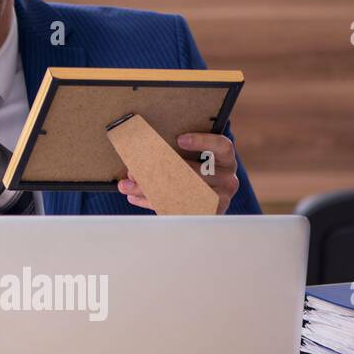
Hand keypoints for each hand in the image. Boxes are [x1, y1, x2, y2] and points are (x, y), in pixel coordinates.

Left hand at [117, 132, 239, 214]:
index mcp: (225, 158)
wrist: (208, 193)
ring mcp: (219, 199)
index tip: (179, 139)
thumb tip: (137, 147)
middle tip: (134, 169)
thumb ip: (172, 149)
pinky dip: (152, 202)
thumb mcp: (192, 155)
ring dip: (149, 189)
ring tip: (126, 185)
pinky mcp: (205, 214)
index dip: (202, 142)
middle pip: (194, 173)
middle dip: (159, 170)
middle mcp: (227, 178)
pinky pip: (176, 208)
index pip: (222, 147)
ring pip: (180, 193)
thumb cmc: (195, 166)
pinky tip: (134, 196)